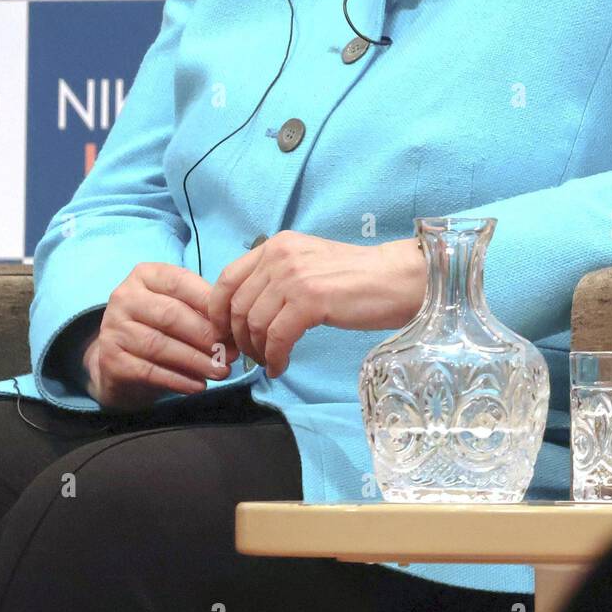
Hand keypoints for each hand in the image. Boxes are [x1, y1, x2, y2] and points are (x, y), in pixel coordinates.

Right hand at [84, 262, 241, 410]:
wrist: (119, 362)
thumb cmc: (159, 328)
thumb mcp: (179, 310)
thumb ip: (201, 312)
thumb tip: (232, 331)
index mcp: (145, 275)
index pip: (180, 283)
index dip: (209, 303)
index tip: (232, 324)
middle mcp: (124, 297)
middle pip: (170, 315)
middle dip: (205, 335)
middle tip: (231, 353)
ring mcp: (113, 328)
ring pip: (159, 345)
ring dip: (195, 361)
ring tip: (220, 371)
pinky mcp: (110, 359)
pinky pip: (148, 371)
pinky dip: (177, 379)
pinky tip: (198, 385)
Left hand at [205, 233, 426, 379]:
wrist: (394, 278)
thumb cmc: (353, 278)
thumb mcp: (306, 264)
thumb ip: (276, 279)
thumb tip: (244, 313)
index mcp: (276, 245)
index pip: (226, 278)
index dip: (217, 312)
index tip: (224, 336)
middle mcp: (279, 255)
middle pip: (236, 305)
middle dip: (238, 338)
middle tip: (250, 357)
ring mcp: (294, 276)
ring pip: (254, 323)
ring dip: (258, 351)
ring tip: (270, 362)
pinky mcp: (310, 300)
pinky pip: (277, 337)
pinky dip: (275, 357)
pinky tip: (282, 366)